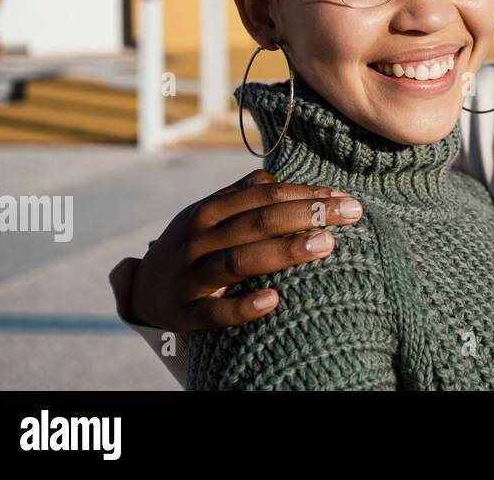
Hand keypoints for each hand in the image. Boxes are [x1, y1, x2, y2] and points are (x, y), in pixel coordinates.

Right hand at [124, 169, 362, 331]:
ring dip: (284, 252)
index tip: (344, 197)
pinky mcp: (186, 314)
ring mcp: (191, 277)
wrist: (142, 291)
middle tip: (350, 214)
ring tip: (326, 245)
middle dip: (307, 214)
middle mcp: (198, 240)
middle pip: (258, 222)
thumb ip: (242, 194)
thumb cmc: (193, 245)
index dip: (305, 194)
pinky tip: (274, 300)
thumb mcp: (209, 214)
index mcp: (208, 211)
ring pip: (239, 261)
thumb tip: (279, 178)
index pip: (263, 196)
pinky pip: (215, 312)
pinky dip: (242, 307)